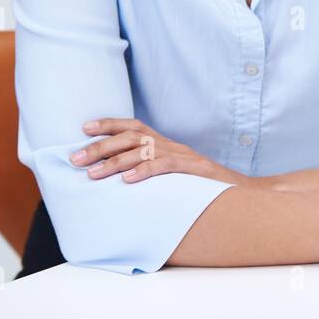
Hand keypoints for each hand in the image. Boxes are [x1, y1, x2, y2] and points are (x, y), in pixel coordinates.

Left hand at [70, 117, 256, 186]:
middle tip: (75, 159)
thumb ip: (152, 173)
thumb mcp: (174, 177)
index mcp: (167, 144)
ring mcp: (185, 156)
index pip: (135, 126)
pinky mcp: (196, 170)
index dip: (109, 124)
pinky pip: (166, 166)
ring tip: (93, 174)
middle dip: (100, 146)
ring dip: (115, 161)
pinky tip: (128, 180)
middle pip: (132, 136)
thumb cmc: (203, 190)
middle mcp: (173, 145)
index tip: (83, 129)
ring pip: (144, 150)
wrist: (243, 194)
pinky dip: (145, 170)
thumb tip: (118, 181)